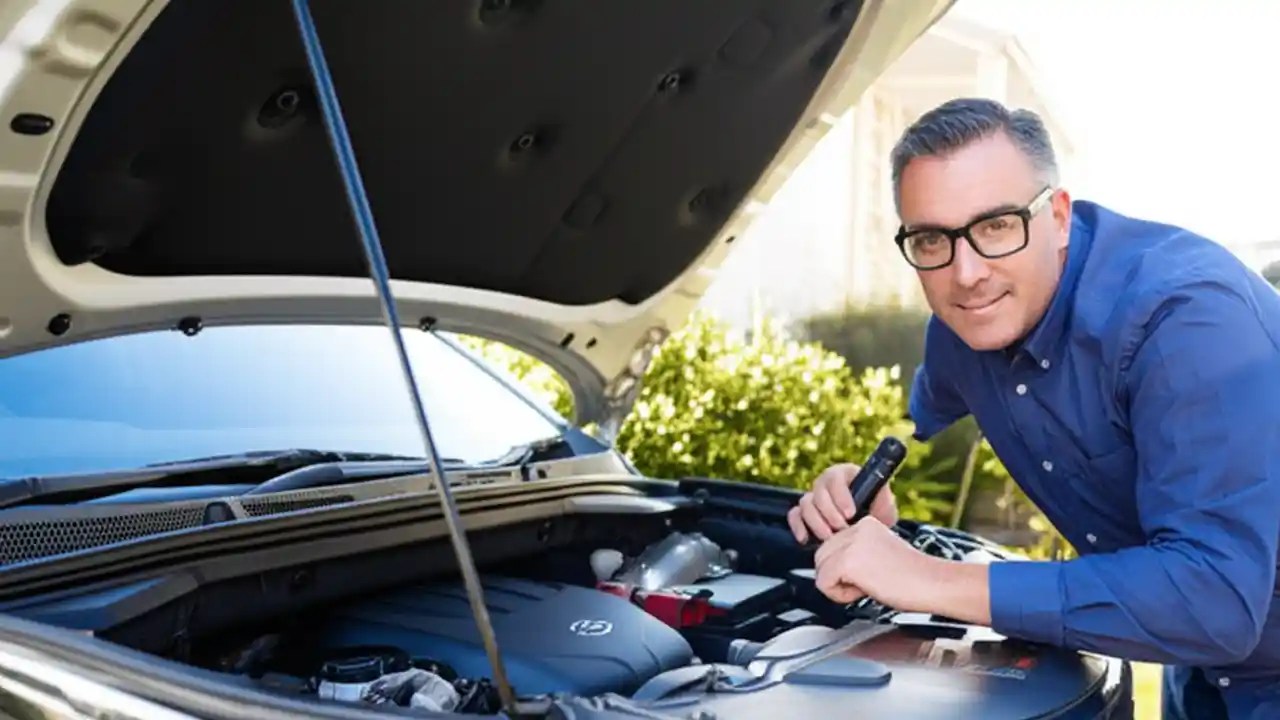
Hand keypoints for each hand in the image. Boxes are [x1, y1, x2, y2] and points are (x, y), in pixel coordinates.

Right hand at [786, 462, 897, 543]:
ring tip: (830, 539)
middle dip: (830, 513)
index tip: (851, 513)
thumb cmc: (877, 516)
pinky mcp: (803, 513)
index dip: (841, 496)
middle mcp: (826, 483)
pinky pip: (794, 515)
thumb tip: (879, 496)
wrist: (868, 533)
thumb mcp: (885, 505)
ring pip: (805, 504)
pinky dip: (798, 527)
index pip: (836, 477)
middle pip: (818, 492)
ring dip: (816, 523)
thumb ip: (882, 498)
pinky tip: (806, 539)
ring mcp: (813, 497)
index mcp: (845, 474)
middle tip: (842, 529)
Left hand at [813, 517, 991, 624]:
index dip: (847, 568)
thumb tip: (830, 566)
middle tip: (869, 582)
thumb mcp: (879, 554)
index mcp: (865, 523)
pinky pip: (823, 582)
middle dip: (838, 575)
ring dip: (839, 585)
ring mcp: (851, 543)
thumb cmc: (913, 577)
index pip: (834, 545)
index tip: (872, 573)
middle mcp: (856, 528)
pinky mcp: (848, 561)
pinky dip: (839, 594)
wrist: (932, 583)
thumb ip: (856, 553)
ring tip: (868, 585)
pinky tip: (864, 590)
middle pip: (822, 555)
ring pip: (820, 568)